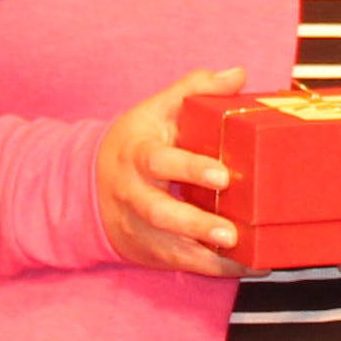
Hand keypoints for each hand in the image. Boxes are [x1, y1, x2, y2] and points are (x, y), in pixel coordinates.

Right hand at [96, 70, 250, 274]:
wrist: (92, 184)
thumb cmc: (138, 141)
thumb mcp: (157, 110)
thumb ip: (195, 89)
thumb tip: (238, 74)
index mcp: (137, 155)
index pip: (159, 162)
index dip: (189, 169)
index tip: (223, 175)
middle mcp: (133, 195)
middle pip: (159, 213)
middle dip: (194, 223)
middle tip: (231, 231)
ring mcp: (139, 227)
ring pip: (169, 246)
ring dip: (206, 254)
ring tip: (243, 254)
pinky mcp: (149, 250)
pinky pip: (180, 263)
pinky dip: (213, 266)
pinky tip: (249, 264)